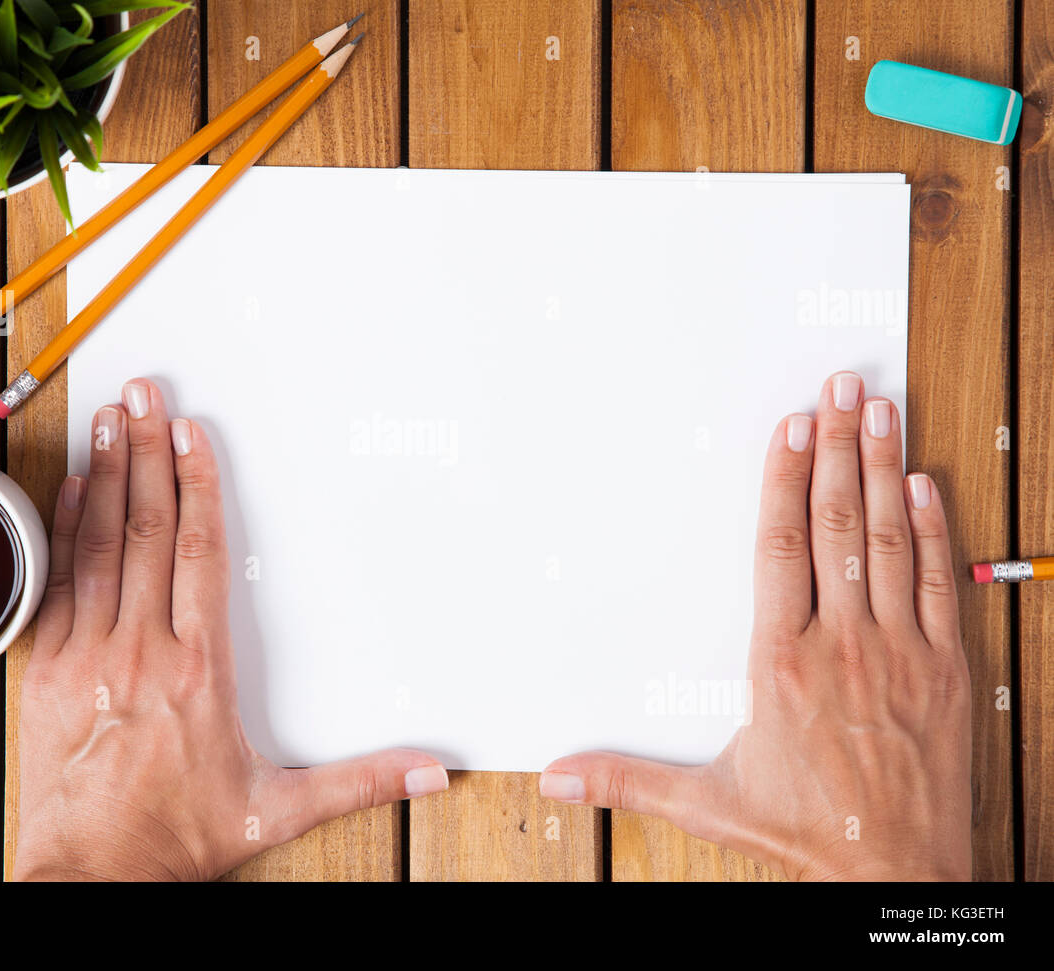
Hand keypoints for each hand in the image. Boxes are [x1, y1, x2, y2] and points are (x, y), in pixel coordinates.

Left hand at [13, 378, 447, 880]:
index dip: (199, 487)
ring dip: (106, 475)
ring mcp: (87, 656)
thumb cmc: (176, 838)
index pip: (200, 554)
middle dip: (149, 454)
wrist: (92, 878)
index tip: (193, 436)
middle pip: (148, 530)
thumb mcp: (277, 812)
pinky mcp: (47, 671)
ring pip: (99, 545)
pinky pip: (60, 582)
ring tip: (108, 418)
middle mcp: (140, 651)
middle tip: (144, 395)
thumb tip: (430, 771)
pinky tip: (72, 487)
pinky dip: (66, 528)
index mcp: (198, 671)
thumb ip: (358, 782)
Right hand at [539, 371, 971, 880]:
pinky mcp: (945, 668)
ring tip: (881, 411)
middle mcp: (843, 644)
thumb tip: (556, 775)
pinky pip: (939, 582)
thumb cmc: (807, 833)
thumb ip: (629, 779)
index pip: (780, 548)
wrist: (899, 874)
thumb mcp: (709, 803)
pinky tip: (927, 481)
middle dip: (838, 449)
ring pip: (892, 540)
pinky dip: (936, 528)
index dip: (785, 480)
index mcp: (781, 663)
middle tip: (840, 388)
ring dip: (885, 469)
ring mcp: (900, 650)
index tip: (789, 429)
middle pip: (838, 526)